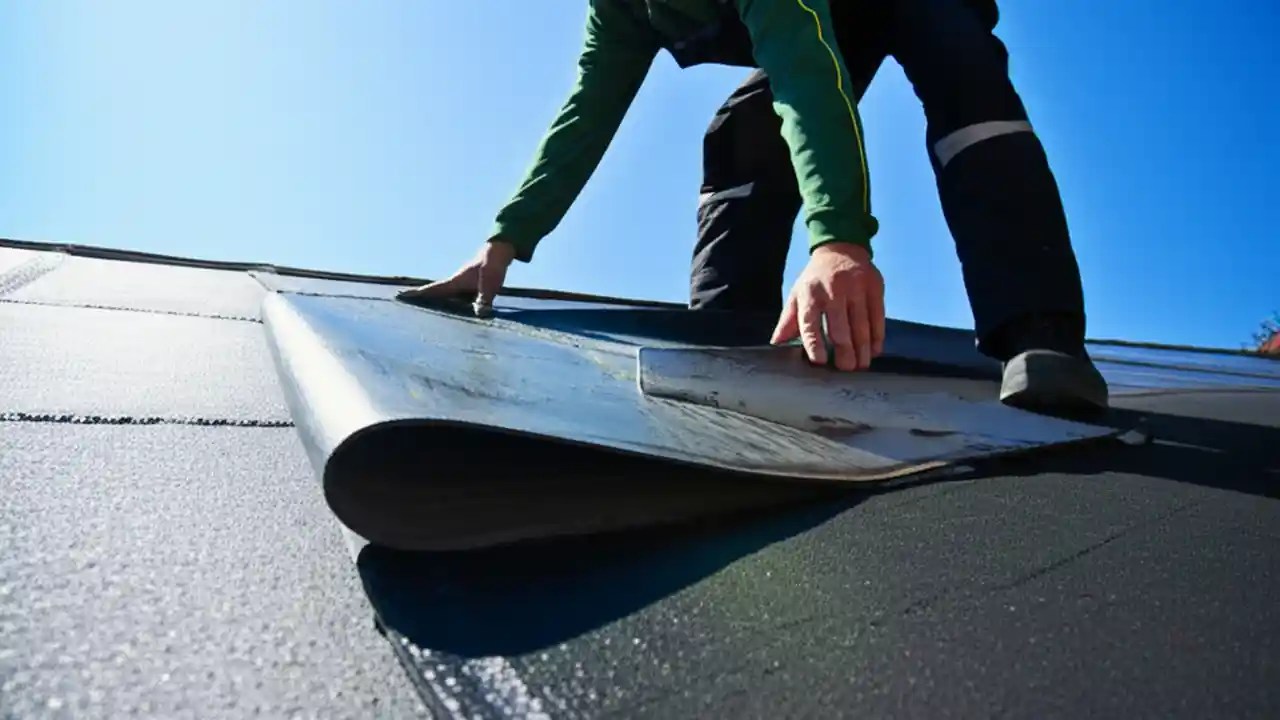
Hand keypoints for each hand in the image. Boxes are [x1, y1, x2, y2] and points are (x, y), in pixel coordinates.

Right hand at [397, 239, 516, 309]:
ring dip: (431, 298)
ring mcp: (462, 283)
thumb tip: (479, 314)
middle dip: (418, 296)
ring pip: (443, 294)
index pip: (433, 289)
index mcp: (456, 282)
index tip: (400, 295)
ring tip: (417, 304)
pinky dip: (447, 300)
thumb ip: (484, 299)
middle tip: (400, 298)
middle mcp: (455, 283)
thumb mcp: (490, 284)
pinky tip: (448, 307)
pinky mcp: (469, 285)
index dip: (417, 294)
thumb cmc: (493, 266)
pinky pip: (455, 295)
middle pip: (433, 291)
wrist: (500, 251)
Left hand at [770, 242, 885, 370]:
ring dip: (862, 348)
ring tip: (861, 365)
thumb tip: (776, 343)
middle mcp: (833, 290)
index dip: (814, 342)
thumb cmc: (815, 280)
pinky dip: (877, 335)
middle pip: (840, 327)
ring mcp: (855, 287)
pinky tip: (874, 349)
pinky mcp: (874, 286)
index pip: (810, 321)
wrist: (840, 249)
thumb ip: (788, 321)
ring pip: (861, 324)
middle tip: (846, 369)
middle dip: (844, 351)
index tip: (819, 360)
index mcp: (810, 294)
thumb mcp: (797, 295)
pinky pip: (877, 316)